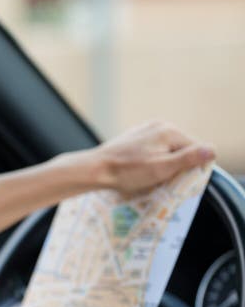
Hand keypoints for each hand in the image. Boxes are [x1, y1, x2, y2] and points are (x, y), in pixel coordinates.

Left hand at [75, 121, 214, 196]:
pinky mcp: (134, 137)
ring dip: (163, 165)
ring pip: (166, 150)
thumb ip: (188, 159)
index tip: (177, 179)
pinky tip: (139, 171)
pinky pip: (152, 150)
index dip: (190, 167)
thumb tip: (212, 150)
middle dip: (176, 166)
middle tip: (162, 180)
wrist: (94, 169)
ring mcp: (145, 130)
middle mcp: (159, 125)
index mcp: (169, 131)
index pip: (196, 149)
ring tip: (148, 177)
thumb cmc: (127, 171)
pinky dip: (151, 161)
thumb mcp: (162, 168)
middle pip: (181, 149)